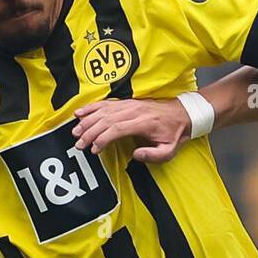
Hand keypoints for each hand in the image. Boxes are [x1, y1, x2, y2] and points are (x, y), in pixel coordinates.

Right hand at [72, 97, 192, 161]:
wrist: (182, 114)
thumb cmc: (174, 134)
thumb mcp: (169, 150)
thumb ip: (153, 155)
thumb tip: (135, 155)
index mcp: (143, 123)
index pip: (117, 129)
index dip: (102, 139)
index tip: (94, 149)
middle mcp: (134, 111)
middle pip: (106, 120)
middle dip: (89, 132)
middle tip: (78, 144)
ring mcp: (129, 104)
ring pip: (103, 111)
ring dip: (87, 121)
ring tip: (75, 131)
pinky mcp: (126, 102)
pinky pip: (105, 103)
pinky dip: (91, 107)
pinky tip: (80, 113)